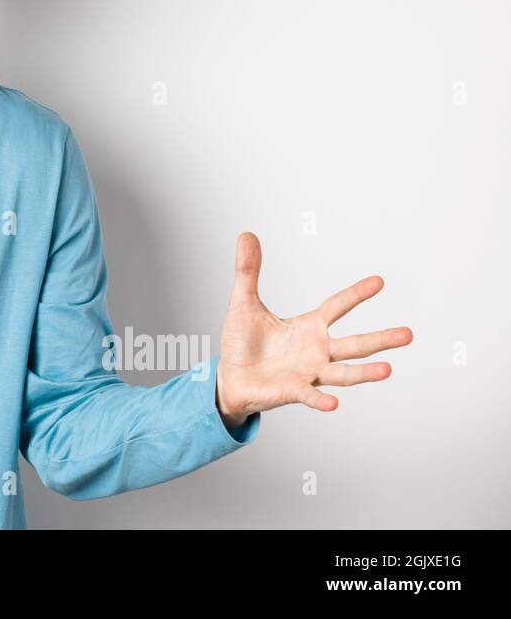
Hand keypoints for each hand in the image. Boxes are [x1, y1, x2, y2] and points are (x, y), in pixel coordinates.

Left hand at [215, 232, 412, 423]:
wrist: (230, 378)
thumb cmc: (242, 343)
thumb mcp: (244, 302)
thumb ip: (248, 271)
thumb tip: (246, 235)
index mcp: (308, 327)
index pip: (337, 306)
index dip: (356, 294)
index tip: (379, 281)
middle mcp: (315, 350)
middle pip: (354, 344)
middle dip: (381, 339)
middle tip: (409, 334)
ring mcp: (307, 372)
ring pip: (343, 373)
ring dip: (364, 373)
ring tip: (388, 370)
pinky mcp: (292, 390)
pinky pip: (310, 394)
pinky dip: (321, 399)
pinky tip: (333, 403)